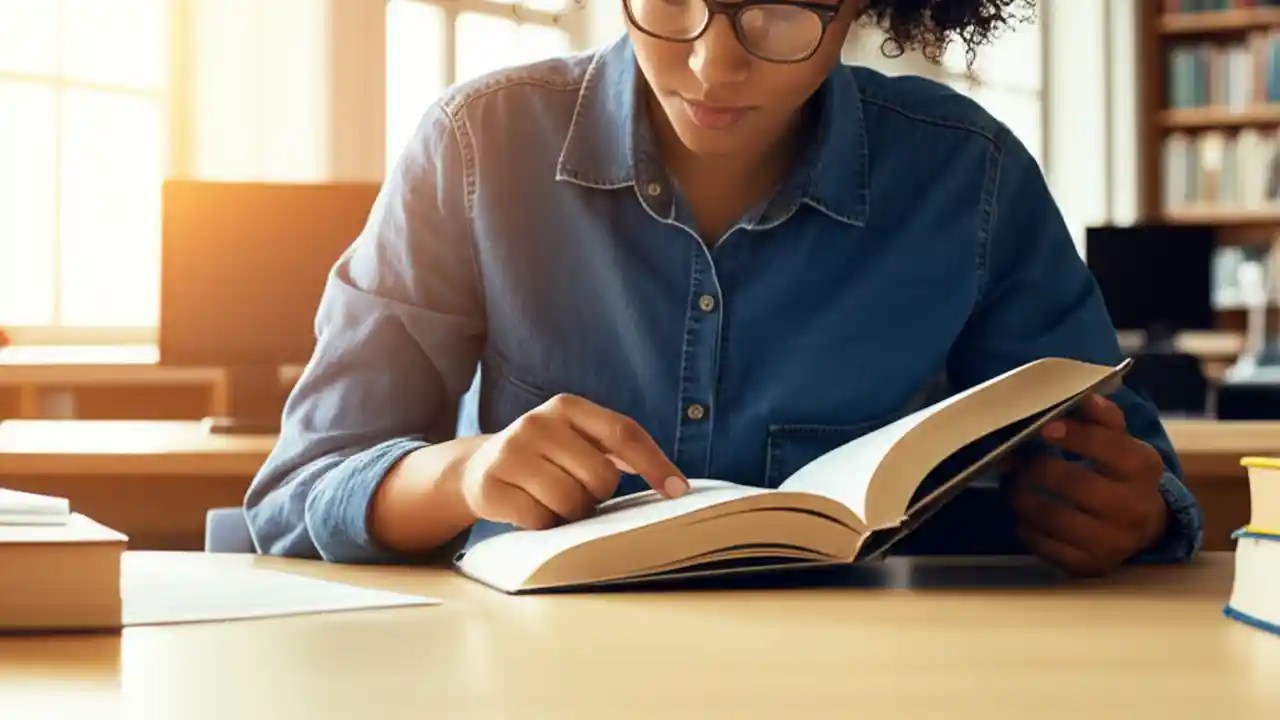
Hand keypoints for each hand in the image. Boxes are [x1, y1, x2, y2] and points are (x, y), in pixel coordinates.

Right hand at [460, 394, 687, 530]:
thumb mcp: (576, 439)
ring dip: (572, 513)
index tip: (678, 490)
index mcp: (567, 407)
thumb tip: (673, 482)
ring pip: (571, 501)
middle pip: (601, 477)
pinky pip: (540, 520)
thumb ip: (616, 449)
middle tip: (579, 492)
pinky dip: (545, 524)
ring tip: (554, 502)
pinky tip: (532, 510)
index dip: (655, 463)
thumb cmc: (545, 458)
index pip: (623, 433)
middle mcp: (537, 423)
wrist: (477, 468)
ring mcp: (510, 453)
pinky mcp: (490, 486)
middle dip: (598, 495)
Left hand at [1007, 394, 1167, 576]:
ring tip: (1011, 481)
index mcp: (1144, 468)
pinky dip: (1026, 526)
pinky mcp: (1091, 566)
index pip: (1108, 447)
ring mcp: (1114, 543)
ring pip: (1051, 516)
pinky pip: (1044, 545)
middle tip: (1010, 456)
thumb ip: (1101, 418)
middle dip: (1033, 466)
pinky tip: (1024, 512)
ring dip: (1020, 495)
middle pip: (1072, 483)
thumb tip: (1084, 396)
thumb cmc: (1121, 474)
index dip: (1073, 435)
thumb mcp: (1120, 442)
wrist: (1144, 526)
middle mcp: (1134, 508)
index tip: (1042, 427)